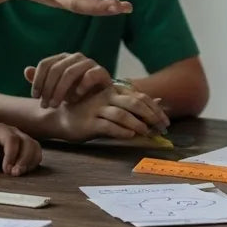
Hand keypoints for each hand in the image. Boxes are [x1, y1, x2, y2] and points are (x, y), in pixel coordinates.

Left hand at [0, 123, 42, 175]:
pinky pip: (36, 152)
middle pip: (27, 142)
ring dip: (30, 161)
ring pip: (34, 146)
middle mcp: (14, 132)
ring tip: (20, 173)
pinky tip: (24, 171)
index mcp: (0, 129)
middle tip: (14, 174)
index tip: (5, 170)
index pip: (11, 139)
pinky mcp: (25, 145)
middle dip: (24, 160)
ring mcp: (21, 137)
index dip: (11, 155)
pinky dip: (33, 162)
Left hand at [24, 52, 112, 107]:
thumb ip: (41, 80)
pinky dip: (81, 86)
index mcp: (62, 58)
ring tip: (56, 105)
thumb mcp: (55, 89)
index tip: (35, 97)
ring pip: (70, 72)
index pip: (45, 64)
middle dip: (48, 89)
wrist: (97, 100)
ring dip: (60, 91)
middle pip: (55, 69)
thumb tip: (26, 70)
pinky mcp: (102, 72)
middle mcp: (75, 57)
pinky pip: (90, 75)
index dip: (37, 80)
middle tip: (45, 105)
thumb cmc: (73, 93)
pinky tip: (76, 98)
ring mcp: (89, 63)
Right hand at [52, 85, 169, 142]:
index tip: (166, 122)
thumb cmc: (90, 112)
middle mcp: (107, 96)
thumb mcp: (114, 105)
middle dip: (151, 116)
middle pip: (134, 103)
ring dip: (137, 124)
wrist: (60, 118)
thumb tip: (160, 101)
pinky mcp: (88, 123)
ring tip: (147, 133)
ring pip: (122, 114)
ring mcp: (97, 109)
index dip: (155, 109)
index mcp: (115, 90)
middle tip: (162, 129)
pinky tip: (130, 135)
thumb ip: (135, 103)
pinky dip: (121, 131)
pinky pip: (108, 126)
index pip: (141, 97)